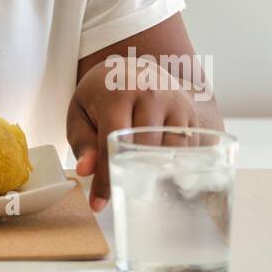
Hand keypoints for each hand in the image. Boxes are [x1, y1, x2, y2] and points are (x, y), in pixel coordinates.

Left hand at [67, 62, 199, 210]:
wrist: (132, 69)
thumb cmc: (102, 96)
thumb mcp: (81, 114)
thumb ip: (82, 142)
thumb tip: (85, 170)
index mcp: (117, 92)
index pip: (112, 141)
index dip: (106, 175)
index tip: (99, 202)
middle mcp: (150, 93)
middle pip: (144, 147)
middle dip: (132, 175)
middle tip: (123, 194)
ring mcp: (174, 101)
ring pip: (171, 149)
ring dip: (157, 171)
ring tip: (143, 186)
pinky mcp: (190, 111)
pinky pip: (187, 147)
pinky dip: (176, 164)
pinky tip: (162, 172)